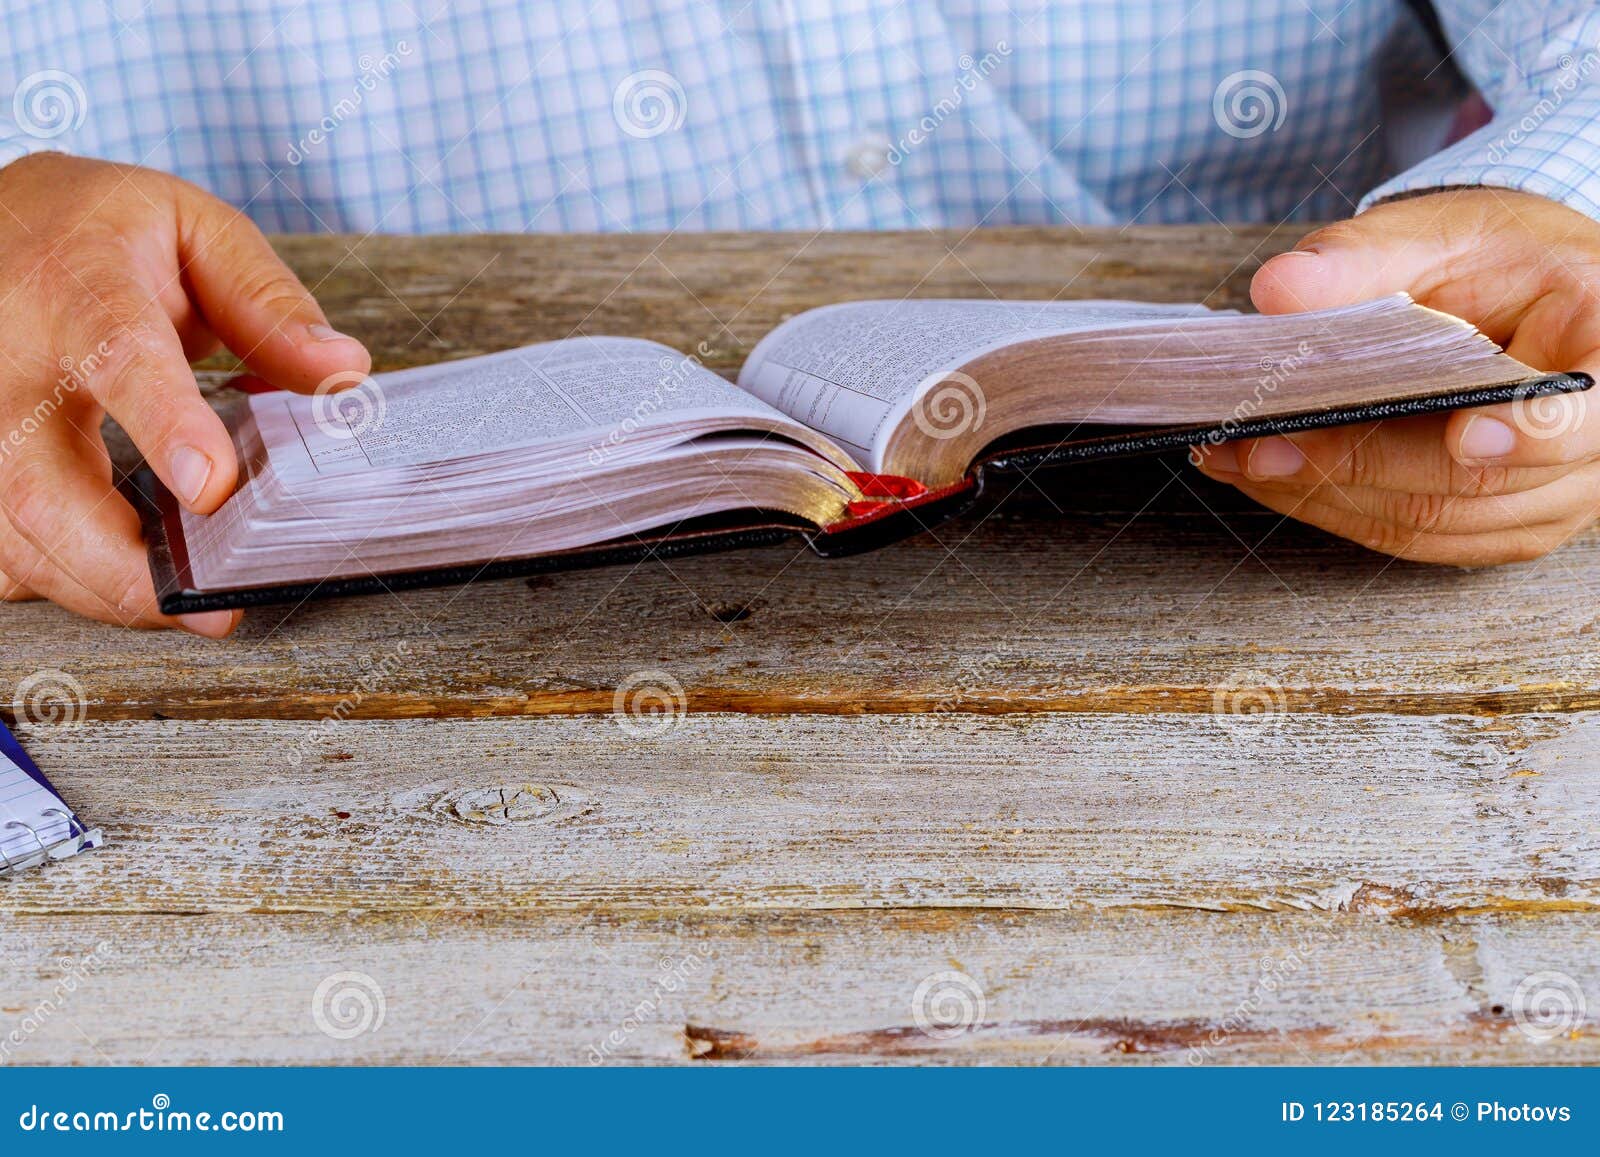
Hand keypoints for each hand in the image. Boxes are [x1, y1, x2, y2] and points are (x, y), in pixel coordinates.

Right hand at [0, 153, 368, 631]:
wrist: (1, 220)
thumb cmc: (107, 229)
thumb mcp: (198, 232)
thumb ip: (269, 302)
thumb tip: (344, 369)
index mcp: (79, 285)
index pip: (118, 356)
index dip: (164, 426)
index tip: (211, 489)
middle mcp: (6, 356)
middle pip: (38, 479)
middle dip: (119, 562)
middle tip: (206, 606)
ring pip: (9, 527)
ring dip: (94, 585)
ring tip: (183, 608)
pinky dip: (55, 576)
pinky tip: (115, 584)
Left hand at [1193, 187, 1599, 565]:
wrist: (1520, 289)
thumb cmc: (1494, 256)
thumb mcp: (1437, 231)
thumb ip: (1362, 260)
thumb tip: (1279, 290)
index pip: (1585, 410)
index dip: (1529, 433)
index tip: (1467, 436)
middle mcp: (1599, 438)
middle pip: (1478, 482)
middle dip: (1358, 465)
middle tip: (1259, 444)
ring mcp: (1556, 493)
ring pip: (1435, 521)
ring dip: (1326, 496)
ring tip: (1236, 456)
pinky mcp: (1503, 522)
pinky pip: (1416, 534)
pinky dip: (1334, 507)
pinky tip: (1269, 474)